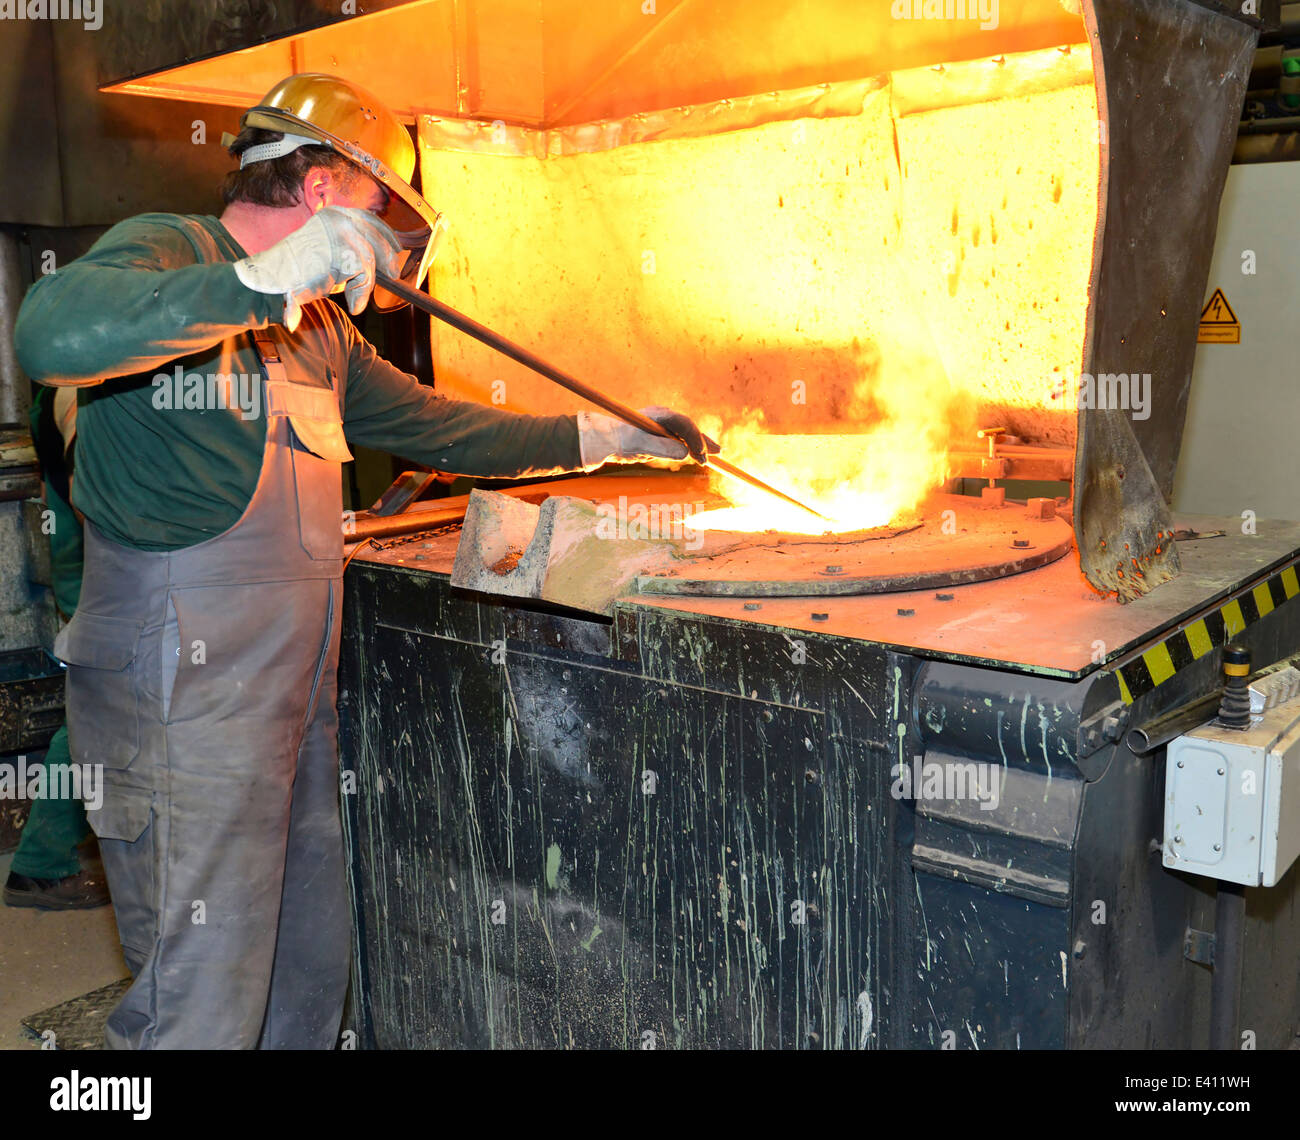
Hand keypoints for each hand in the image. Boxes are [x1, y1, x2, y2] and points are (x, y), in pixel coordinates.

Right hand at [233, 206, 402, 331]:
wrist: (275, 279)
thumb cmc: (301, 271)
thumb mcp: (331, 253)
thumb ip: (353, 250)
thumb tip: (384, 258)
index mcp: (335, 214)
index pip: (369, 220)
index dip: (385, 236)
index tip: (396, 250)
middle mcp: (339, 218)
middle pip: (376, 236)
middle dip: (387, 256)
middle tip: (393, 273)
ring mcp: (341, 233)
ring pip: (369, 259)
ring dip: (364, 283)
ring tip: (352, 297)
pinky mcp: (344, 251)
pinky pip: (365, 276)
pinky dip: (360, 293)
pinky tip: (350, 302)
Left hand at [578, 406, 717, 468]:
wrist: (608, 440)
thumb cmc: (622, 440)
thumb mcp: (640, 446)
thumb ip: (661, 448)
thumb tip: (685, 453)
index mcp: (660, 415)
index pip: (684, 424)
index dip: (695, 438)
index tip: (700, 454)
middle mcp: (665, 418)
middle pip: (690, 428)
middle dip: (704, 441)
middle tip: (719, 453)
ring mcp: (664, 426)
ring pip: (687, 435)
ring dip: (699, 446)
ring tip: (712, 457)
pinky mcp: (662, 436)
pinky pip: (681, 441)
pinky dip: (691, 448)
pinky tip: (698, 457)